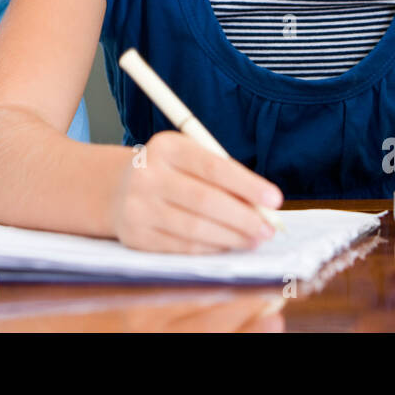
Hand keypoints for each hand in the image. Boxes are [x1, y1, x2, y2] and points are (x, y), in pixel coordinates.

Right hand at [109, 131, 282, 253]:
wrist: (118, 190)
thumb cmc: (171, 172)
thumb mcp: (190, 158)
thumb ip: (224, 176)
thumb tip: (263, 207)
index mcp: (166, 146)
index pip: (213, 166)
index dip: (247, 184)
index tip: (275, 199)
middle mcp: (147, 174)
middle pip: (205, 200)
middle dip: (244, 218)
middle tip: (268, 228)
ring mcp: (138, 207)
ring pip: (195, 228)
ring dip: (231, 237)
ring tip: (254, 239)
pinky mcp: (136, 236)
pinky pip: (182, 247)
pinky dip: (211, 248)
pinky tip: (227, 245)